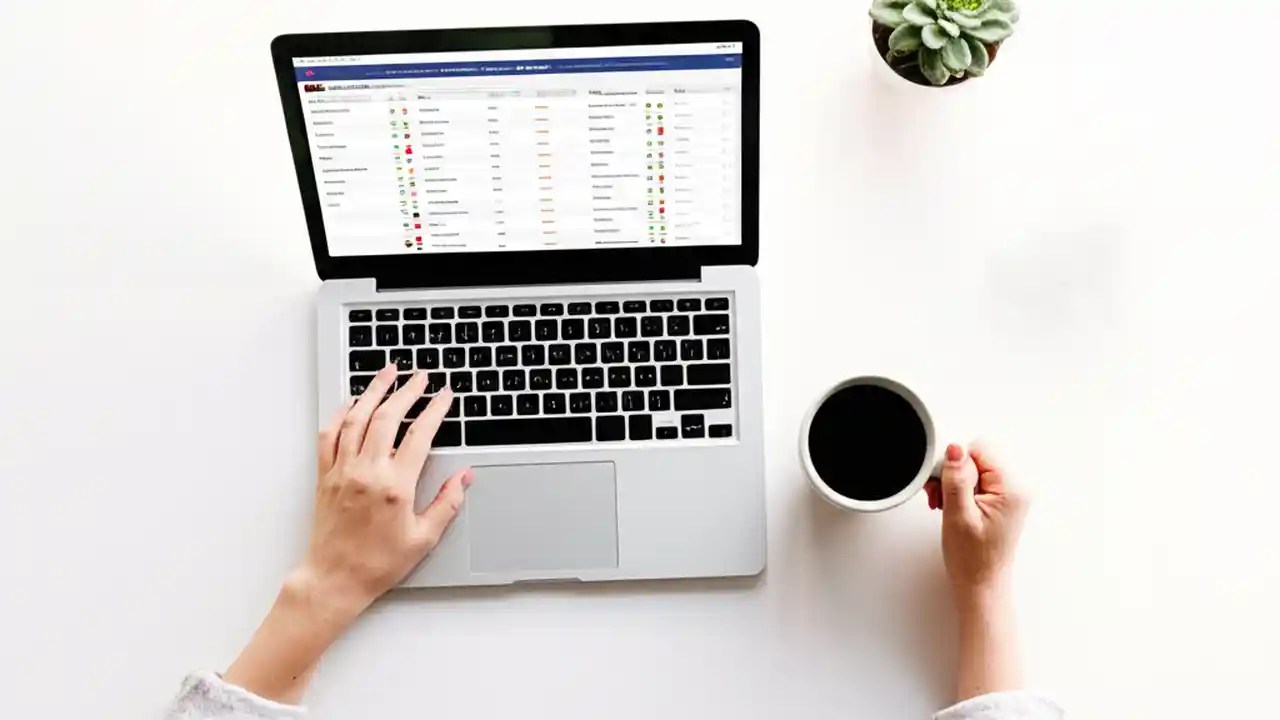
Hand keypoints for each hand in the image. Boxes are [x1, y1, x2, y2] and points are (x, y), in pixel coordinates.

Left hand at [302, 364, 471, 612]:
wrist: (334, 579)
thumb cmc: (376, 564)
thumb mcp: (424, 538)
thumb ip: (446, 503)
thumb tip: (463, 478)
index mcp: (394, 487)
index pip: (419, 435)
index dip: (435, 410)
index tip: (444, 396)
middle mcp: (367, 472)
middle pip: (388, 417)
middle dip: (407, 391)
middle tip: (420, 376)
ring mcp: (342, 471)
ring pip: (357, 418)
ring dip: (373, 391)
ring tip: (387, 373)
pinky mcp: (325, 476)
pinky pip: (329, 434)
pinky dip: (340, 413)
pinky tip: (351, 402)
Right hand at [924, 442, 1029, 701]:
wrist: (981, 584)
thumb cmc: (972, 559)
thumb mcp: (958, 515)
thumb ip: (957, 478)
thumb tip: (955, 448)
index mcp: (1012, 489)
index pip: (981, 449)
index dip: (956, 463)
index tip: (945, 484)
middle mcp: (1017, 488)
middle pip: (978, 455)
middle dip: (953, 472)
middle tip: (941, 497)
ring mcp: (1011, 494)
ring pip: (975, 466)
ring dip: (954, 481)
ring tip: (945, 504)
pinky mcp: (1002, 499)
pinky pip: (978, 479)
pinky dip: (961, 488)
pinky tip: (952, 505)